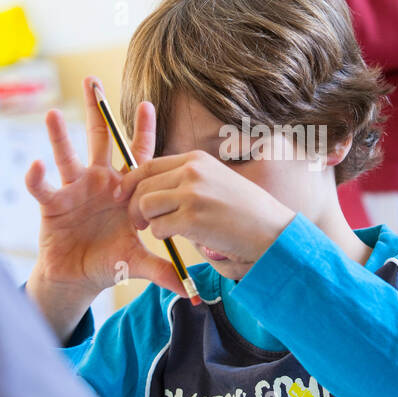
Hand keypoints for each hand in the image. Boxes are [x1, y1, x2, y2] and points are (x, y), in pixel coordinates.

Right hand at [25, 79, 186, 335]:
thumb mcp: (137, 262)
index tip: (148, 103)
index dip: (143, 131)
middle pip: (99, 140)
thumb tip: (193, 290)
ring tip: (52, 115)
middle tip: (93, 79)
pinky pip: (44, 188)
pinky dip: (38, 177)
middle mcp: (100, 182)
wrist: (78, 276)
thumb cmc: (110, 260)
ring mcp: (74, 189)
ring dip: (59, 136)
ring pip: (68, 156)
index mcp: (124, 189)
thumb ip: (162, 270)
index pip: (137, 155)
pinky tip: (35, 166)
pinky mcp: (53, 204)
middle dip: (96, 112)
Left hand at [115, 146, 293, 269]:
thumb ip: (187, 180)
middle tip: (140, 222)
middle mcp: (192, 171)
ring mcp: (192, 194)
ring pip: (146, 205)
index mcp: (196, 159)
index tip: (124, 197)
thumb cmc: (246, 211)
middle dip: (135, 206)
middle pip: (142, 185)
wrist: (273, 230)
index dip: (131, 182)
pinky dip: (163, 235)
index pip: (149, 165)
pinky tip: (179, 237)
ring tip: (164, 230)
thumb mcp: (216, 181)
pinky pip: (159, 227)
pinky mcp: (193, 218)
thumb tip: (155, 189)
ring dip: (149, 222)